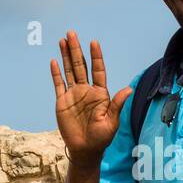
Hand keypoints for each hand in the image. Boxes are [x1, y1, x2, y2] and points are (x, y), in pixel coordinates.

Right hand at [51, 31, 132, 168]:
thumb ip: (117, 104)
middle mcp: (87, 90)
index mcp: (100, 93)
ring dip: (65, 56)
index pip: (97, 70)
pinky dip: (56, 73)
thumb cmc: (101, 137)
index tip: (94, 43)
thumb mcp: (111, 121)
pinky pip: (59, 84)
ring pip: (69, 71)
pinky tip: (54, 61)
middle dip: (76, 50)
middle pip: (81, 65)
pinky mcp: (62, 101)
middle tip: (72, 33)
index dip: (96, 57)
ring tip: (63, 40)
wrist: (85, 149)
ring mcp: (74, 95)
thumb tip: (128, 89)